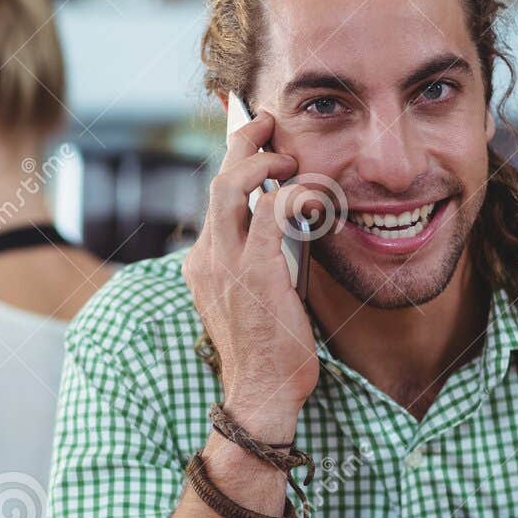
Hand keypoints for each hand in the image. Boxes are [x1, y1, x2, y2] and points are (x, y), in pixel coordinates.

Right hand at [182, 109, 318, 439]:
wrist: (262, 394)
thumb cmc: (268, 351)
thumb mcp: (253, 299)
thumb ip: (260, 260)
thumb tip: (290, 225)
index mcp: (203, 264)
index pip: (214, 200)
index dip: (232, 164)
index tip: (251, 141)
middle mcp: (206, 258)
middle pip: (217, 181)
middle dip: (242, 143)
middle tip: (267, 123)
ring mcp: (225, 265)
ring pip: (231, 186)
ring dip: (263, 161)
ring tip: (289, 157)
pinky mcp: (254, 273)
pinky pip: (271, 213)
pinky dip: (294, 194)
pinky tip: (314, 194)